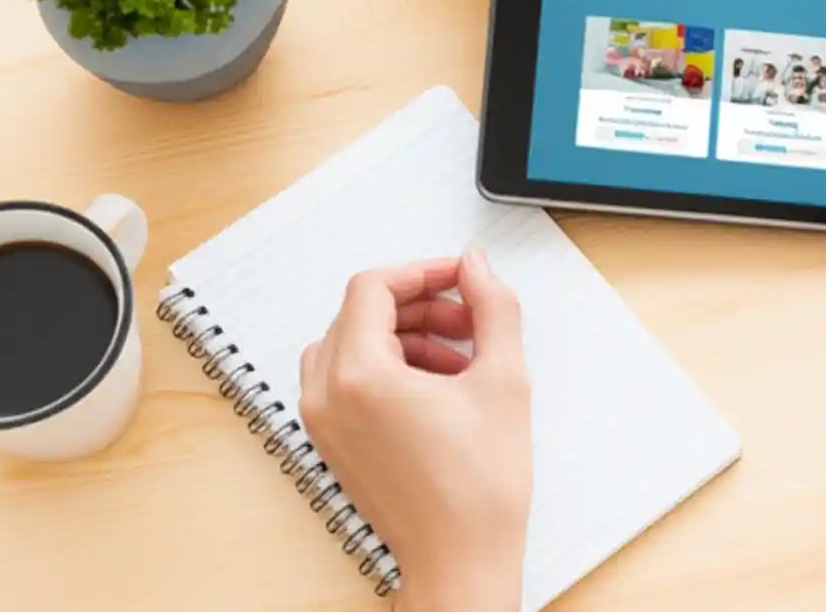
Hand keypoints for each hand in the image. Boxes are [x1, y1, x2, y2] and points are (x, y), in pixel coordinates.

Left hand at [298, 250, 531, 611]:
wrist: (462, 560)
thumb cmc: (479, 489)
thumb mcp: (503, 380)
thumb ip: (493, 308)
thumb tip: (476, 266)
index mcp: (359, 376)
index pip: (373, 288)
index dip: (421, 272)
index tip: (459, 277)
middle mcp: (327, 396)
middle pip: (360, 313)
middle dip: (419, 307)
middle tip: (468, 321)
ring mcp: (323, 422)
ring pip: (351, 344)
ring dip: (404, 336)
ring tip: (459, 359)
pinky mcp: (331, 441)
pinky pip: (347, 379)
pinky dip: (388, 367)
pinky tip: (438, 388)